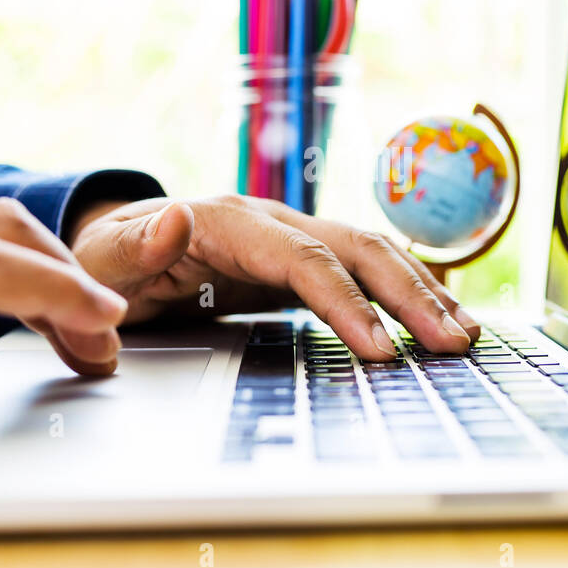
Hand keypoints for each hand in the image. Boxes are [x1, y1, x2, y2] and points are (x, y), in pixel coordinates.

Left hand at [68, 194, 479, 360]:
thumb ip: (137, 243)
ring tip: (463, 334)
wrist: (112, 248)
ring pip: (371, 254)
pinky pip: (362, 272)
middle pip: (356, 248)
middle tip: (451, 344)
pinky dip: (404, 293)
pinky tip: (435, 319)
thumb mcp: (104, 257)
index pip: (303, 259)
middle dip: (408, 296)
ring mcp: (290, 236)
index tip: (381, 350)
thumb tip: (177, 217)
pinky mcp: (300, 260)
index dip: (346, 303)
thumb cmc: (105, 260)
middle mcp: (271, 220)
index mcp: (228, 221)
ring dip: (419, 291)